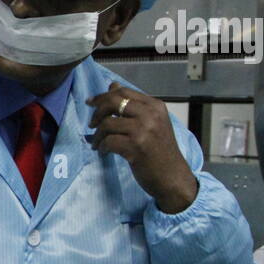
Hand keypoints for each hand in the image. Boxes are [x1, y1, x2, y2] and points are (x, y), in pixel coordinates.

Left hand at [87, 82, 198, 213]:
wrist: (172, 177)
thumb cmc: (160, 151)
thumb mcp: (152, 123)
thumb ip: (133, 105)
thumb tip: (112, 86)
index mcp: (155, 106)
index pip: (123, 92)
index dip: (103, 96)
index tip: (91, 102)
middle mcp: (151, 115)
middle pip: (113, 102)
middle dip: (97, 112)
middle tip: (91, 124)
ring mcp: (144, 130)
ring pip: (107, 123)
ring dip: (98, 135)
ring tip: (98, 143)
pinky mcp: (136, 147)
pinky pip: (108, 141)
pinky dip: (102, 146)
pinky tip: (104, 151)